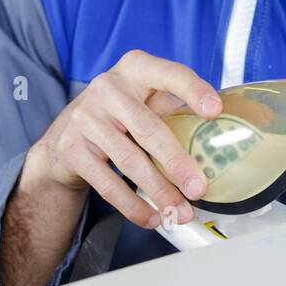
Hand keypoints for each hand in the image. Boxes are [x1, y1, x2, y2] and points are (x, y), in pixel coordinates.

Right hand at [26, 49, 221, 229]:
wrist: (64, 137)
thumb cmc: (121, 115)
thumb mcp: (144, 100)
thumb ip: (174, 110)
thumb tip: (221, 140)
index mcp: (136, 68)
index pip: (169, 74)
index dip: (193, 91)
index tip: (215, 112)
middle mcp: (108, 87)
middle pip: (149, 129)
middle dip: (177, 163)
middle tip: (199, 189)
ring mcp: (85, 117)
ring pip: (129, 161)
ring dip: (159, 192)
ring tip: (181, 212)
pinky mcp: (71, 148)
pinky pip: (107, 183)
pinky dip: (132, 205)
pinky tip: (151, 217)